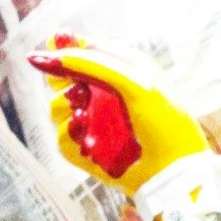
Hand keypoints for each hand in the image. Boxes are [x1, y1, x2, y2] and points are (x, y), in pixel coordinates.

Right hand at [28, 39, 205, 192]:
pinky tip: (88, 140)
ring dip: (67, 111)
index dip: (64, 49)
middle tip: (76, 91)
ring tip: (85, 119)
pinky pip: (63, 138)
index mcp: (123, 69)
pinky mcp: (89, 148)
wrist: (175, 171)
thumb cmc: (164, 122)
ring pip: (59, 108)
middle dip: (63, 82)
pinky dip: (72, 137)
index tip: (51, 52)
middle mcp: (107, 93)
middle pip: (64, 77)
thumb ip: (90, 63)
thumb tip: (45, 55)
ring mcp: (97, 121)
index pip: (83, 49)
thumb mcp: (132, 82)